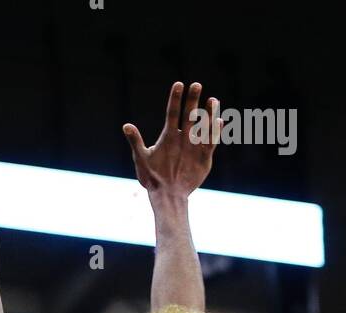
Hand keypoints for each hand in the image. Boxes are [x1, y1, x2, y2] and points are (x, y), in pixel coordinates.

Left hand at [124, 81, 220, 201]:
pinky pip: (211, 142)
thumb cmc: (152, 178)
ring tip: (212, 100)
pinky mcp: (204, 156)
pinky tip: (219, 122)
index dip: (175, 99)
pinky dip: (215, 133)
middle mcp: (183, 137)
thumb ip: (136, 142)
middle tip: (196, 84)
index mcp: (169, 136)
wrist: (167, 195)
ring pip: (203, 126)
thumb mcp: (142, 160)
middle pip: (189, 115)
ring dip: (208, 113)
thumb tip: (126, 126)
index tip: (178, 84)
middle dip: (192, 100)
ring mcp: (194, 146)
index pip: (172, 113)